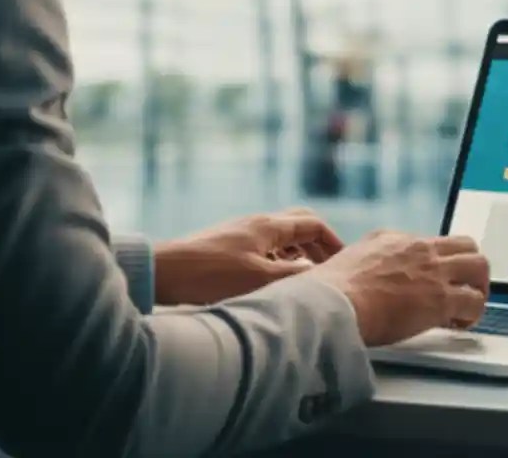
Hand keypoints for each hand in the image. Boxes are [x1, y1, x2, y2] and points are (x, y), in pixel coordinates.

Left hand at [154, 208, 344, 305]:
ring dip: (297, 255)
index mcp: (268, 225)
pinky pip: (263, 248)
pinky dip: (277, 261)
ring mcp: (239, 233)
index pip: (313, 223)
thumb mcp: (261, 279)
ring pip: (279, 238)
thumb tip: (321, 274)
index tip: (344, 263)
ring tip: (305, 279)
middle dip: (317, 244)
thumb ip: (296, 276)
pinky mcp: (225, 247)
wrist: (163, 271)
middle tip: (328, 267)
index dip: (333, 242)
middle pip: (297, 224)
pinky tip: (273, 283)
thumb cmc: (211, 275)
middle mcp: (256, 223)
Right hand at [308, 230, 489, 346]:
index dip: (438, 264)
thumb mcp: (350, 259)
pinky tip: (459, 325)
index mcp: (396, 240)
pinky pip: (474, 302)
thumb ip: (367, 260)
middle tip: (465, 287)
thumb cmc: (332, 290)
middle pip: (466, 245)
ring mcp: (433, 272)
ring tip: (468, 308)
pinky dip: (472, 315)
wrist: (334, 303)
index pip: (432, 243)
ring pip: (479, 267)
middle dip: (471, 267)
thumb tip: (368, 273)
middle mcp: (420, 250)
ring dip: (478, 288)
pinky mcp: (441, 299)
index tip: (435, 281)